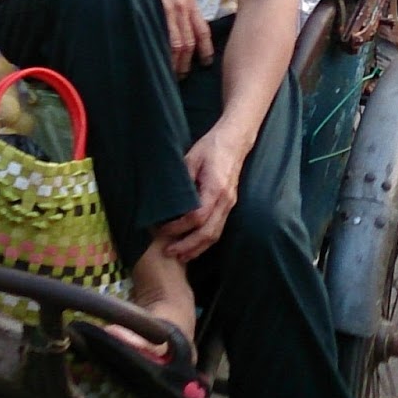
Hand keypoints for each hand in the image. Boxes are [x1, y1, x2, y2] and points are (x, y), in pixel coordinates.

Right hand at [147, 0, 212, 76]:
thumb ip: (180, 12)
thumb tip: (185, 37)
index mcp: (190, 3)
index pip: (203, 31)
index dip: (206, 50)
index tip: (205, 63)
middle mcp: (183, 6)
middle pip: (190, 43)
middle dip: (187, 63)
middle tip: (182, 76)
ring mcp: (169, 9)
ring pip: (177, 45)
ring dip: (175, 63)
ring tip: (170, 74)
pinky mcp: (155, 11)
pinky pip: (162, 38)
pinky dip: (163, 53)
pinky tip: (159, 61)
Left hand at [160, 129, 245, 260]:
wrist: (234, 141)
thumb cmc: (211, 147)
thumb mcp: (191, 159)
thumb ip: (181, 181)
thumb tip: (166, 200)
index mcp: (215, 188)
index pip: (197, 216)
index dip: (179, 227)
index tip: (162, 230)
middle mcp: (225, 201)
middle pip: (208, 232)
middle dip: (188, 246)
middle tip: (169, 252)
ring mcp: (230, 204)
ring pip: (215, 234)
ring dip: (198, 248)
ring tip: (180, 256)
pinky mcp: (229, 205)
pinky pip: (218, 228)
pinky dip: (205, 241)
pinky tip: (194, 246)